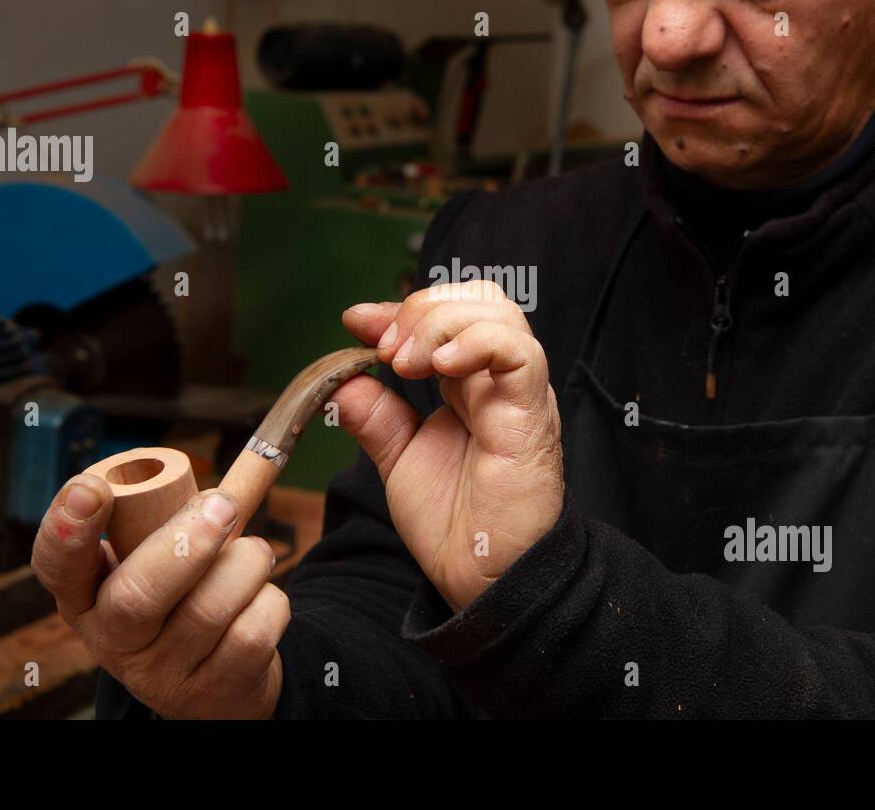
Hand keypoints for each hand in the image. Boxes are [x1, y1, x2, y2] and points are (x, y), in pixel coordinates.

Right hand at [31, 475, 288, 718]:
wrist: (219, 682)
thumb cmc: (185, 599)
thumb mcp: (157, 564)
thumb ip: (166, 523)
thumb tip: (217, 492)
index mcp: (87, 598)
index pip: (58, 567)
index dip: (67, 528)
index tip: (92, 488)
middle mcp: (113, 642)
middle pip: (138, 596)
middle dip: (186, 542)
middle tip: (222, 505)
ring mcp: (160, 675)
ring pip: (210, 607)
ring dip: (247, 563)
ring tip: (254, 554)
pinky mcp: (211, 693)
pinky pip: (252, 631)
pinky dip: (269, 599)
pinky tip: (259, 599)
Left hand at [336, 281, 563, 611]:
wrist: (483, 578)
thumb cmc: (455, 524)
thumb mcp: (399, 459)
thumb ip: (375, 416)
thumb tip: (342, 379)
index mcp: (470, 383)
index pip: (446, 313)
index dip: (399, 308)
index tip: (355, 321)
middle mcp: (499, 379)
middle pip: (477, 298)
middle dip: (422, 307)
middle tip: (387, 349)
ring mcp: (519, 393)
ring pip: (498, 313)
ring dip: (441, 322)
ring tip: (406, 361)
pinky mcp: (533, 415)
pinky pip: (521, 354)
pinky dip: (477, 343)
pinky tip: (442, 365)